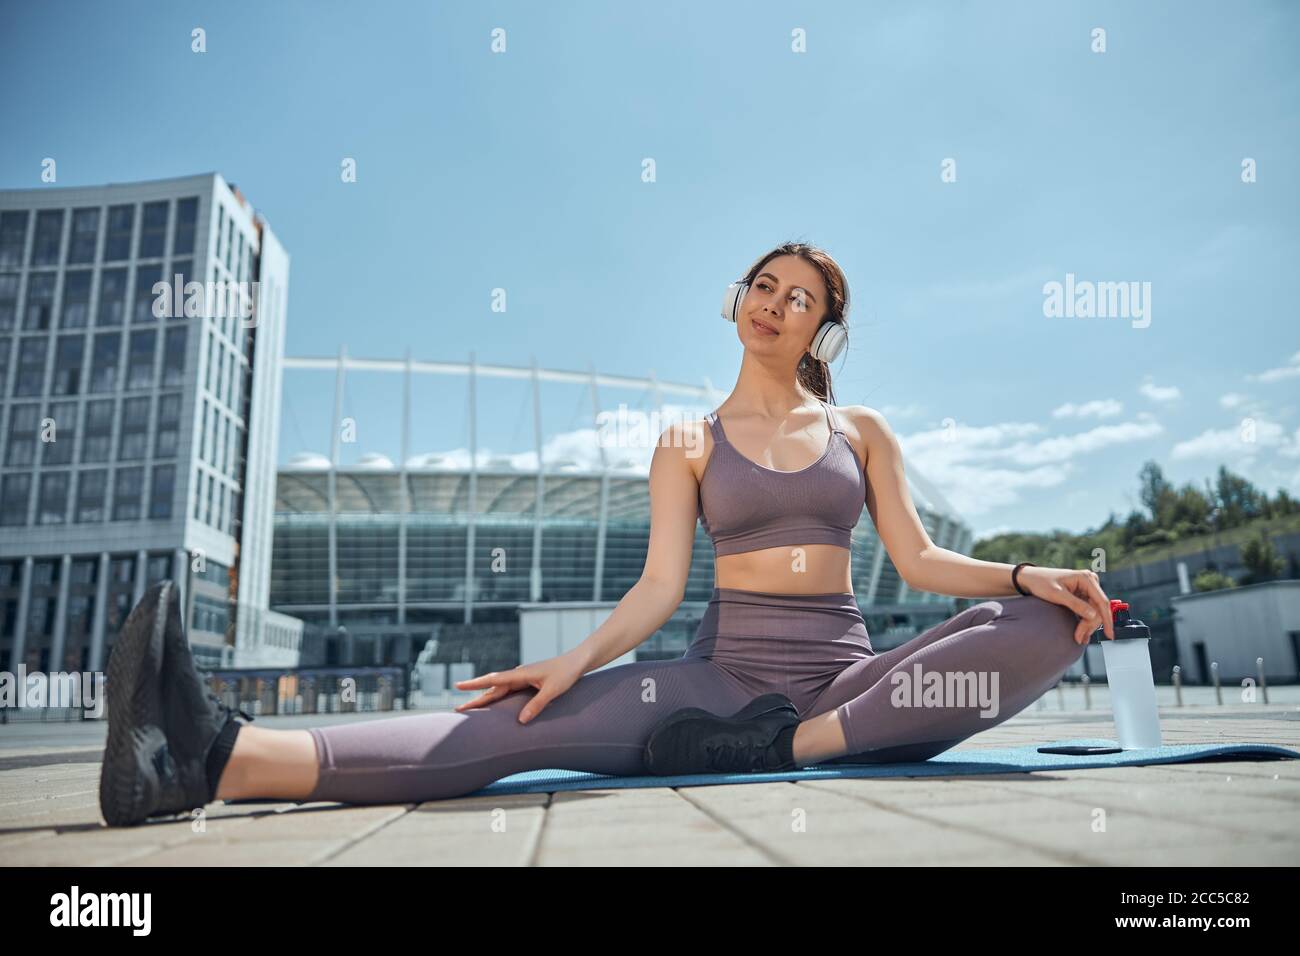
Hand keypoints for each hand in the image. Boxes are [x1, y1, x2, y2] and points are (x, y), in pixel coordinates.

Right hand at [452, 650, 588, 723]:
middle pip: (492, 688)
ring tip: (471, 709)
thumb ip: (537, 704)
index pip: (493, 680)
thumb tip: (520, 721)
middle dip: (475, 698)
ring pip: (499, 690)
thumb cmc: (567, 673)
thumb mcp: (553, 690)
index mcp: (521, 673)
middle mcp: (519, 675)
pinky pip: (509, 692)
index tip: (457, 685)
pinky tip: (494, 705)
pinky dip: (498, 698)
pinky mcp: (529, 682)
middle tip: (458, 709)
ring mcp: (523, 678)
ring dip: (485, 699)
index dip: (474, 684)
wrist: (578, 661)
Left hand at [1017, 566, 1114, 644]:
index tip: (1109, 635)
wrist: (1031, 578)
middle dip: (1090, 625)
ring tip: (1079, 637)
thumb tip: (1093, 615)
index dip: (1107, 620)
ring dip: (1088, 625)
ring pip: (1095, 611)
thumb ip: (1075, 604)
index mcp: (1086, 578)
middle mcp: (1090, 582)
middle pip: (1098, 609)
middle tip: (1079, 638)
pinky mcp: (1083, 595)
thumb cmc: (1041, 583)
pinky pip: (1089, 610)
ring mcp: (1087, 589)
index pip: (1102, 602)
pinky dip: (1085, 621)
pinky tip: (1082, 632)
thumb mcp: (1057, 595)